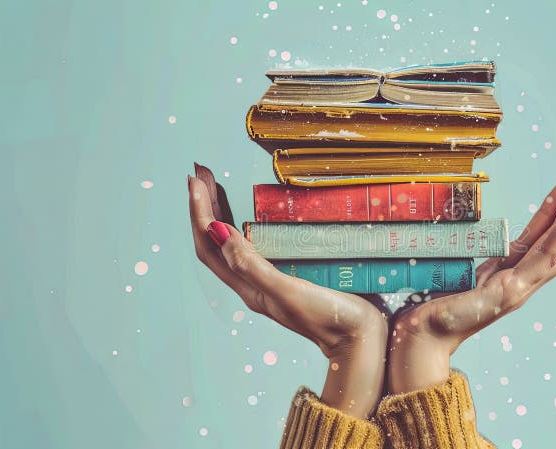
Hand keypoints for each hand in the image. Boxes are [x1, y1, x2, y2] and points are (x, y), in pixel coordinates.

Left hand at [188, 163, 387, 417]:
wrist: (360, 341)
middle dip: (205, 207)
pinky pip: (258, 243)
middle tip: (201, 172)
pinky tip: (255, 211)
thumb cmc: (327, 317)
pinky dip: (249, 222)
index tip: (195, 181)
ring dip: (222, 212)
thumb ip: (253, 266)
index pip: (209, 247)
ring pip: (234, 242)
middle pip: (216, 242)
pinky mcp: (291, 274)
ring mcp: (272, 279)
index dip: (199, 213)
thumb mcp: (287, 291)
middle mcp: (255, 283)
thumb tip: (218, 233)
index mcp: (249, 288)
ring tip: (216, 183)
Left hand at [387, 162, 555, 392]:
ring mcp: (521, 287)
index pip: (546, 236)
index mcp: (510, 273)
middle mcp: (522, 281)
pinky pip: (546, 255)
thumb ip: (468, 249)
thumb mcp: (455, 266)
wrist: (419, 336)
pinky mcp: (511, 291)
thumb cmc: (431, 304)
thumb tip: (463, 222)